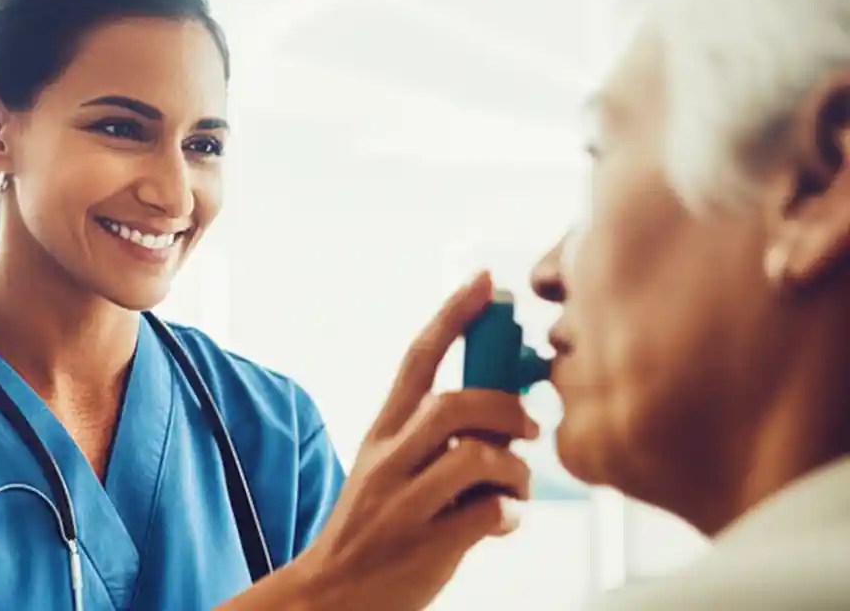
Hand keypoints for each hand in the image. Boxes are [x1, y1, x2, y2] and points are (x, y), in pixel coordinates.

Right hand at [290, 272, 537, 610]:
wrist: (332, 593)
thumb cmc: (374, 526)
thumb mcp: (388, 469)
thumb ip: (433, 438)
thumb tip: (503, 414)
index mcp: (382, 432)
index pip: (417, 358)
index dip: (453, 315)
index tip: (485, 282)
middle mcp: (389, 459)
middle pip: (454, 404)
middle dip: (505, 407)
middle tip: (529, 426)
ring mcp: (404, 503)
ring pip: (477, 457)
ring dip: (516, 469)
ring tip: (517, 487)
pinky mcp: (427, 545)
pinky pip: (491, 513)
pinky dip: (511, 515)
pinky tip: (501, 524)